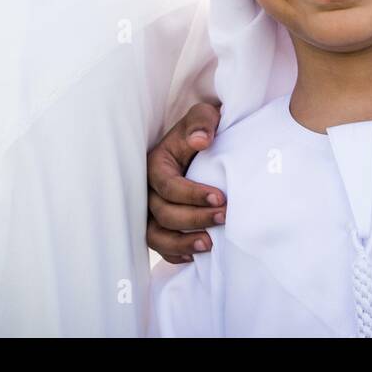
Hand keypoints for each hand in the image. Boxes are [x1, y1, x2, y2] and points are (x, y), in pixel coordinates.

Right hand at [147, 102, 224, 262]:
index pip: (167, 186)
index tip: (221, 197)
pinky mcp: (158, 224)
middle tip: (224, 217)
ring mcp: (150, 209)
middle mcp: (148, 190)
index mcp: (155, 164)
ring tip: (209, 245)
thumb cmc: (202, 129)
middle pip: (163, 213)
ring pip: (155, 235)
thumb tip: (201, 140)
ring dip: (181, 244)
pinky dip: (175, 254)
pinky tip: (197, 256)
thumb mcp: (203, 116)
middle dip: (194, 218)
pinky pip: (160, 246)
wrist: (201, 141)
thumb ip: (201, 123)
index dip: (192, 195)